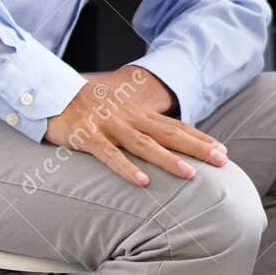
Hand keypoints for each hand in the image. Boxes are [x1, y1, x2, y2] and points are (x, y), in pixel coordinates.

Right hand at [45, 65, 227, 186]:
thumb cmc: (88, 107)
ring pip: (145, 145)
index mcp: (139, 114)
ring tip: (191, 174)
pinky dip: (126, 168)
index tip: (223, 150)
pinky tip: (143, 181)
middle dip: (198, 147)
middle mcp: (130, 118)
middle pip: (170, 134)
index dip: (200, 138)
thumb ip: (141, 123)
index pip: (177, 126)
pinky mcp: (88, 137)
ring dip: (169, 159)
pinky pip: (110, 155)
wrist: (52, 93)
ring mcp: (110, 127)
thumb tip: (164, 138)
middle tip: (222, 160)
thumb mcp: (120, 111)